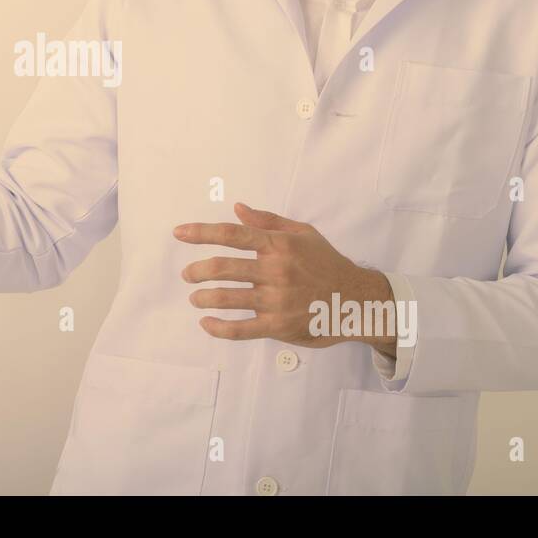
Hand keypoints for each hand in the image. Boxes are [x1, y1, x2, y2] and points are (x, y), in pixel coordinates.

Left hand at [174, 202, 391, 345]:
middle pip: (223, 267)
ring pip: (227, 298)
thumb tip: (238, 208)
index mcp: (279, 245)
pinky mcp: (278, 326)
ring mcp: (276, 300)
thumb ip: (268, 221)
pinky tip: (207, 324)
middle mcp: (276, 271)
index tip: (179, 233)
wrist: (358, 300)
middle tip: (188, 275)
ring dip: (203, 298)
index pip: (232, 234)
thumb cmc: (328, 264)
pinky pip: (240, 329)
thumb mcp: (304, 233)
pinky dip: (218, 328)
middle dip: (197, 271)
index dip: (201, 232)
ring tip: (195, 298)